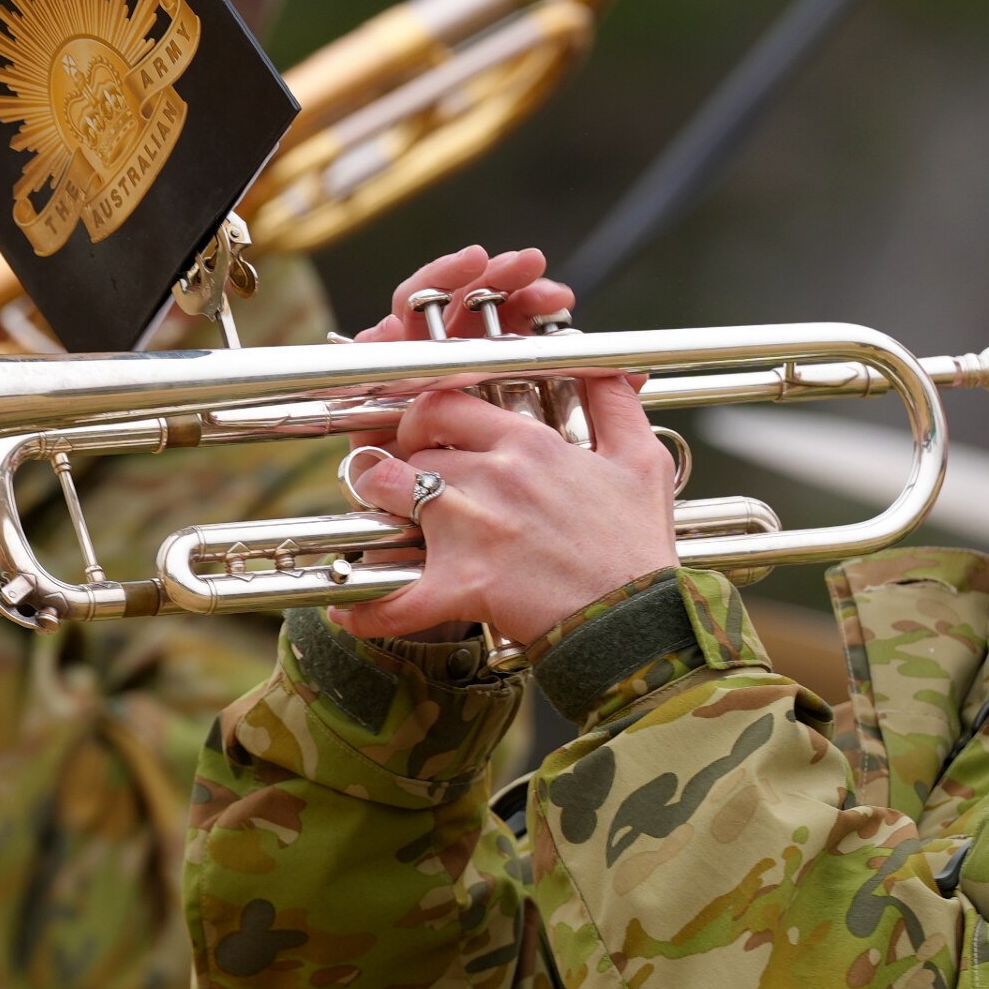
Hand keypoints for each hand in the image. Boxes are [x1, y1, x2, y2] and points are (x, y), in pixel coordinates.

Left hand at [326, 245, 678, 649]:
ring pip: (387, 493)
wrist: (635, 619)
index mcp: (528, 445)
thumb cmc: (636, 547)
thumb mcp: (642, 462)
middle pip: (412, 446)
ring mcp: (471, 529)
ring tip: (377, 516)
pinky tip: (346, 613)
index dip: (424, 412)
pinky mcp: (462, 586)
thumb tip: (611, 369)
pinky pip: (395, 599)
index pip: (448, 402)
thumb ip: (617, 407)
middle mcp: (492, 476)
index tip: (426, 430)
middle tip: (400, 475)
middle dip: (398, 457)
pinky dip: (367, 611)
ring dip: (375, 503)